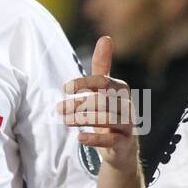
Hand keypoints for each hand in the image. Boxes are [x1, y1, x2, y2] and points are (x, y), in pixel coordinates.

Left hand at [56, 36, 137, 173]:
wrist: (122, 148)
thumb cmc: (110, 113)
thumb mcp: (105, 90)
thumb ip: (102, 66)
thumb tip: (105, 38)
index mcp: (121, 90)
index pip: (104, 82)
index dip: (84, 83)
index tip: (65, 89)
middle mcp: (127, 106)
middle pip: (103, 101)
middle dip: (78, 104)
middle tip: (59, 109)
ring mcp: (128, 126)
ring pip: (107, 119)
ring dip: (83, 119)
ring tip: (65, 121)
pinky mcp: (125, 144)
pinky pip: (111, 140)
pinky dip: (95, 139)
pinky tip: (80, 138)